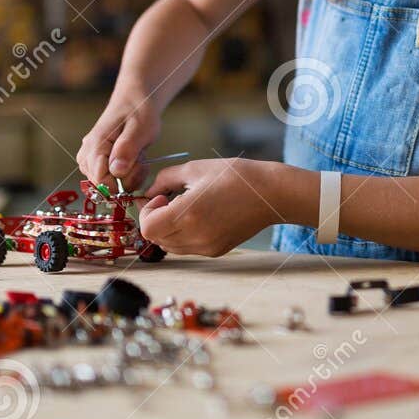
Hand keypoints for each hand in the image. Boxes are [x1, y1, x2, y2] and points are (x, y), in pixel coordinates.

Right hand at [76, 85, 161, 184]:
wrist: (134, 101)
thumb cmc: (138, 111)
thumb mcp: (140, 128)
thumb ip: (128, 149)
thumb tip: (117, 171)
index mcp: (95, 146)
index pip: (101, 182)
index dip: (122, 181)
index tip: (137, 165)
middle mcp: (87, 156)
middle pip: (104, 187)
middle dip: (127, 179)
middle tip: (139, 158)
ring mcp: (89, 160)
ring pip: (108, 185)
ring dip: (128, 177)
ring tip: (137, 155)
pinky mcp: (96, 163)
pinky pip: (110, 181)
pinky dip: (126, 175)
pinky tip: (133, 159)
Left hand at [137, 158, 280, 256]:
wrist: (271, 194)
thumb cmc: (237, 176)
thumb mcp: (196, 168)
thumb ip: (165, 179)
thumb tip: (149, 191)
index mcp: (188, 214)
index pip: (148, 228)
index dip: (146, 212)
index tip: (160, 198)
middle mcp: (195, 236)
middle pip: (155, 239)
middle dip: (155, 220)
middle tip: (168, 201)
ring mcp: (206, 246)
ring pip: (169, 246)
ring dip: (167, 229)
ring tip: (184, 209)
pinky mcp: (215, 251)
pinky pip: (186, 248)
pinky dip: (182, 235)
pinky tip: (197, 217)